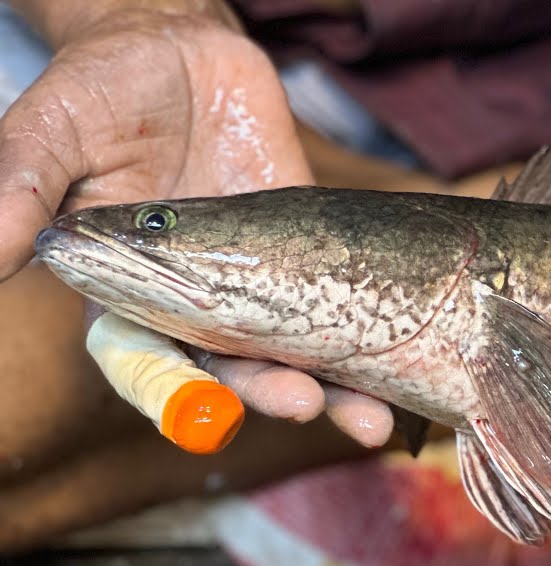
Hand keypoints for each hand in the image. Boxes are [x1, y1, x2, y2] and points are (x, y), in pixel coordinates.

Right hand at [0, 7, 393, 446]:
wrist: (176, 48)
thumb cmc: (101, 91)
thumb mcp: (53, 132)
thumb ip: (24, 189)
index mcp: (126, 291)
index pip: (143, 360)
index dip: (170, 392)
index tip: (202, 417)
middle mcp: (195, 300)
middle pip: (230, 370)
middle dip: (267, 394)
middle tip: (303, 403)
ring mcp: (259, 280)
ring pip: (294, 350)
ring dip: (332, 389)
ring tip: (369, 418)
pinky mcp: (309, 253)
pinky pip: (342, 301)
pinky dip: (369, 338)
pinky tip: (400, 370)